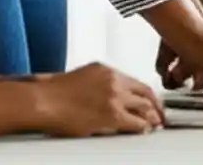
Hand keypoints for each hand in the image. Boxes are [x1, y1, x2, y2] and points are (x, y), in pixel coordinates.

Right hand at [33, 63, 163, 136]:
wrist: (43, 100)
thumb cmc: (53, 92)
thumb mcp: (82, 77)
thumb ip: (100, 83)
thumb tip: (108, 95)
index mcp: (106, 70)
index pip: (136, 82)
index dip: (147, 94)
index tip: (151, 101)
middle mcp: (114, 80)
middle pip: (145, 93)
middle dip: (155, 106)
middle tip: (160, 115)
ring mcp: (114, 97)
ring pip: (144, 108)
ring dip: (152, 117)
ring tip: (155, 125)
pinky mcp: (111, 115)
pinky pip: (135, 123)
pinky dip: (142, 128)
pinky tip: (144, 131)